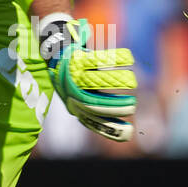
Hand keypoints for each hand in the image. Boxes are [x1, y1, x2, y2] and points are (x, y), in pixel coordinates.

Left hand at [40, 19, 136, 141]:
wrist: (55, 54)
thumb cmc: (74, 80)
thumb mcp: (80, 98)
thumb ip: (97, 112)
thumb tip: (121, 132)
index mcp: (74, 105)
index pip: (92, 121)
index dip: (109, 128)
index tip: (129, 132)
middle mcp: (72, 92)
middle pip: (93, 104)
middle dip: (114, 107)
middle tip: (131, 106)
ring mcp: (73, 75)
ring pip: (97, 81)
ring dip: (117, 82)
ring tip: (132, 82)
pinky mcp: (76, 58)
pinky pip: (98, 59)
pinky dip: (116, 58)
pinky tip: (130, 59)